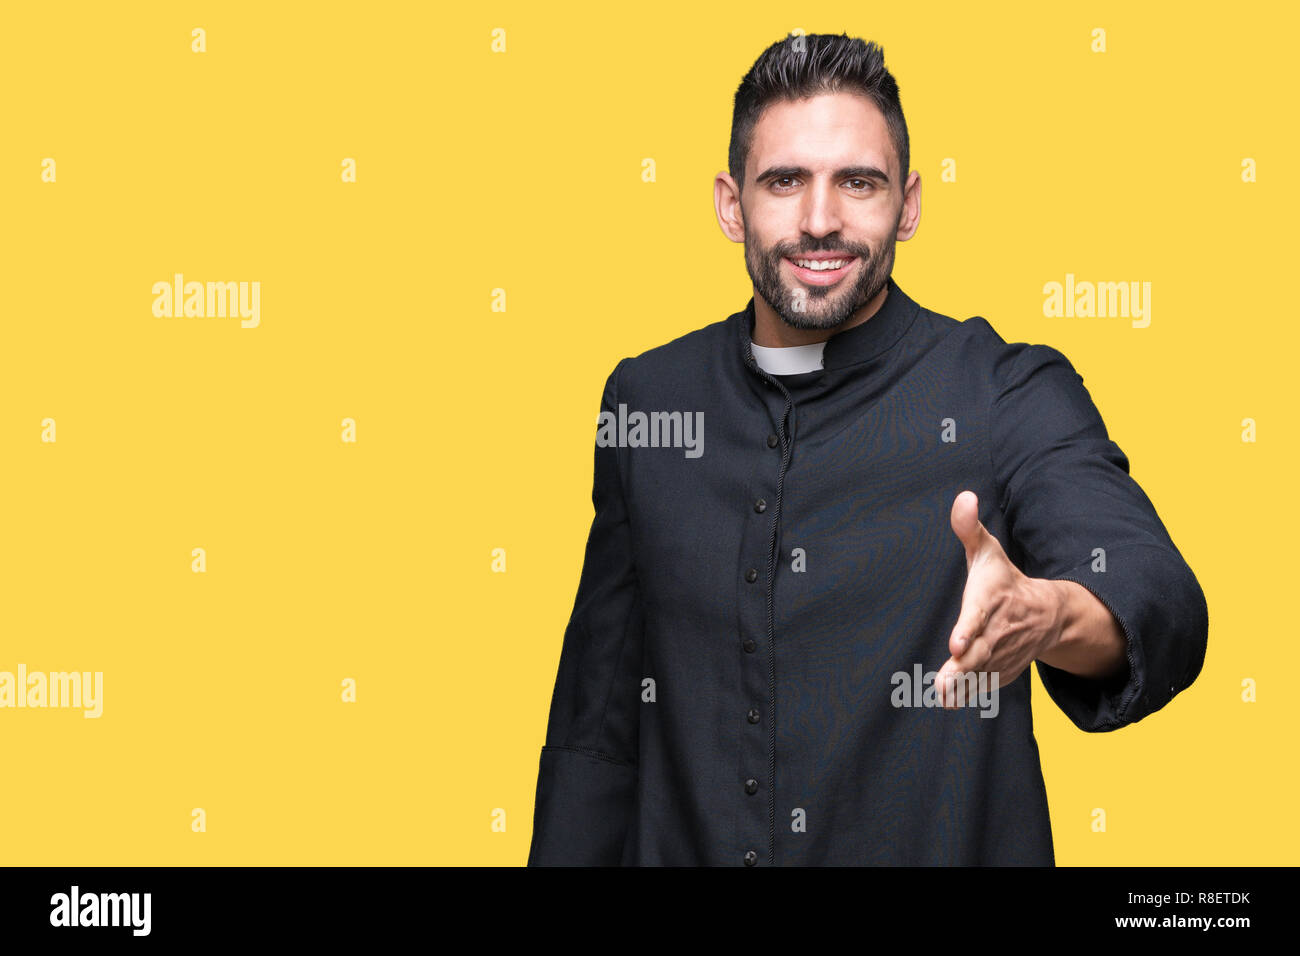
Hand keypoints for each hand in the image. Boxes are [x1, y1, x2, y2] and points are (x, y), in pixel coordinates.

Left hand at [935, 490, 1064, 707]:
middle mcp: (998, 632)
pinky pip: (987, 684)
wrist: (1047, 615)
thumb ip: (968, 527)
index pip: (978, 617)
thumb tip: (964, 496)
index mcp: (991, 602)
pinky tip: (952, 700)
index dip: (968, 631)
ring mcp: (1003, 655)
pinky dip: (972, 693)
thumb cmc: (1004, 581)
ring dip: (964, 686)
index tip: (955, 644)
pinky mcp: (1003, 671)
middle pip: (979, 653)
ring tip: (944, 695)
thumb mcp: (987, 552)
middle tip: (943, 682)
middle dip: (963, 668)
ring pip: (982, 674)